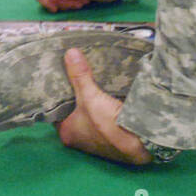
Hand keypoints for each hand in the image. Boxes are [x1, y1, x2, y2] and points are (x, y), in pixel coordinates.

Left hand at [55, 49, 151, 165]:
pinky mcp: (110, 138)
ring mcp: (95, 140)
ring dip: (89, 103)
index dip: (56, 94)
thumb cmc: (109, 125)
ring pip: (87, 116)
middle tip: (73, 74)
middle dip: (74, 96)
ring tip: (88, 80)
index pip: (55, 110)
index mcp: (66, 132)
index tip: (58, 77)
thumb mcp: (91, 97)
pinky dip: (101, 109)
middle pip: (71, 112)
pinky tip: (104, 95)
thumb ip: (79, 76)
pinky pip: (101, 119)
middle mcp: (78, 139)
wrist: (141, 142)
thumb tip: (69, 53)